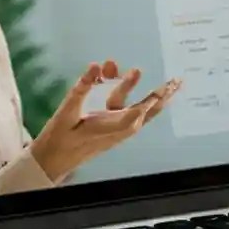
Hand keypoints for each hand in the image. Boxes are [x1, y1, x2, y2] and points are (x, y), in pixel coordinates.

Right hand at [30, 60, 180, 180]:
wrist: (51, 161)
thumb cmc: (59, 139)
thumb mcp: (66, 112)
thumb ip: (81, 88)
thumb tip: (95, 66)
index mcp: (111, 127)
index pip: (139, 111)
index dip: (154, 98)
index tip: (169, 86)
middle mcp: (118, 129)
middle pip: (147, 110)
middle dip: (162, 95)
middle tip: (177, 81)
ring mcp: (115, 128)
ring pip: (135, 106)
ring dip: (136, 88)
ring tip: (138, 70)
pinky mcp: (110, 126)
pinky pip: (125, 107)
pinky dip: (125, 92)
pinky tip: (125, 79)